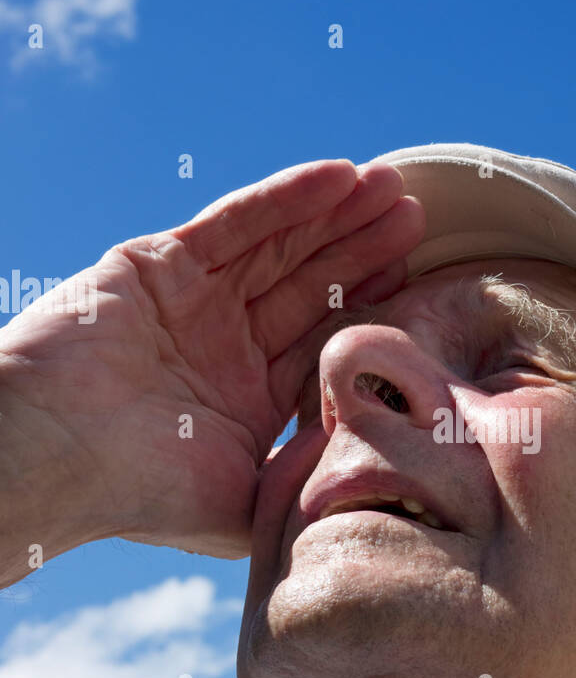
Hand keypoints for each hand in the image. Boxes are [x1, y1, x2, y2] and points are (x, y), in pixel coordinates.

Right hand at [0, 159, 424, 559]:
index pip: (322, 339)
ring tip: (393, 186)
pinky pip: (237, 222)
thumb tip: (373, 476)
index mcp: (247, 399)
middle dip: (362, 249)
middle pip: (308, 284)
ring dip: (336, 214)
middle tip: (419, 217)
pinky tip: (338, 175)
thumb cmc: (141, 494)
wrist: (53, 457)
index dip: (370, 304)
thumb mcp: (245, 502)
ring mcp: (193, 301)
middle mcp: (224, 345)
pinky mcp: (161, 263)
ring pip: (279, 246)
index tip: (419, 278)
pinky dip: (287, 197)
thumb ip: (303, 482)